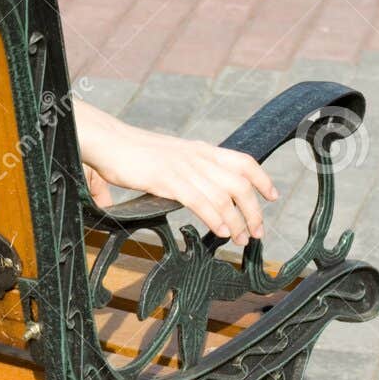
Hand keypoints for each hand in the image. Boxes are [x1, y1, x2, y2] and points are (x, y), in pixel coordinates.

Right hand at [75, 106, 278, 246]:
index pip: (243, 161)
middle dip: (254, 210)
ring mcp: (183, 167)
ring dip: (238, 221)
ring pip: (224, 196)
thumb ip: (176, 176)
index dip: (262, 178)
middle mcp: (197, 156)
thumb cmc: (129, 152)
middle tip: (257, 232)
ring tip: (241, 239)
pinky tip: (221, 232)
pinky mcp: (167, 179)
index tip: (272, 196)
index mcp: (199, 149)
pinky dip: (215, 218)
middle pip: (240, 183)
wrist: (106, 140)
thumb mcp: (164, 160)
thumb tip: (185, 196)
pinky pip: (200, 201)